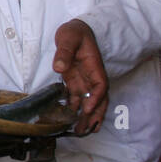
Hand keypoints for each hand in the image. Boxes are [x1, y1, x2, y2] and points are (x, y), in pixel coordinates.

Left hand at [52, 18, 108, 134]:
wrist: (75, 30)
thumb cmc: (75, 32)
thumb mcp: (68, 38)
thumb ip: (64, 52)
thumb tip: (60, 67)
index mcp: (94, 66)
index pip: (100, 85)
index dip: (96, 98)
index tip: (87, 108)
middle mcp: (91, 76)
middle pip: (98, 98)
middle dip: (94, 115)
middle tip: (87, 130)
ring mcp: (83, 80)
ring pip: (88, 101)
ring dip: (85, 116)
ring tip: (80, 131)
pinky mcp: (74, 81)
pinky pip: (77, 97)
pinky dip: (74, 109)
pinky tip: (68, 119)